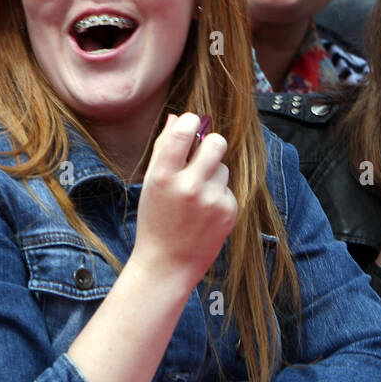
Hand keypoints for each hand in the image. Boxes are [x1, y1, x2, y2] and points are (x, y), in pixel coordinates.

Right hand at [133, 113, 236, 282]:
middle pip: (216, 143)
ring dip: (213, 175)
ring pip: (223, 167)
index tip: (192, 124)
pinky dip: (219, 195)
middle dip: (212, 145)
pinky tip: (205, 213)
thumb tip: (178, 117)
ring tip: (196, 197)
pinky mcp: (229, 211)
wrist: (168, 264)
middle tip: (203, 155)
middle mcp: (188, 186)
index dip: (191, 123)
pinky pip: (228, 188)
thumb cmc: (156, 219)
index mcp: (162, 177)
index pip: (183, 132)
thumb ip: (163, 148)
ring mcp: (211, 200)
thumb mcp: (151, 183)